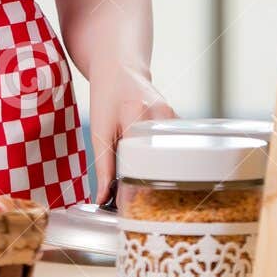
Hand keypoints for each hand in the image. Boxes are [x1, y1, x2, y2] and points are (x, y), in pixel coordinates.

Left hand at [88, 65, 174, 203]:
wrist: (119, 67)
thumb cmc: (105, 95)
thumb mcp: (98, 129)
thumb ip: (103, 165)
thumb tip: (102, 198)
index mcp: (137, 115)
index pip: (142, 163)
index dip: (135, 190)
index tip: (128, 209)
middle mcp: (161, 116)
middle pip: (161, 165)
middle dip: (150, 189)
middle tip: (138, 209)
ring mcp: (173, 118)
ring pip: (171, 159)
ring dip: (159, 176)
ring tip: (148, 195)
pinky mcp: (177, 122)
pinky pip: (173, 150)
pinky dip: (164, 163)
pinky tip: (156, 175)